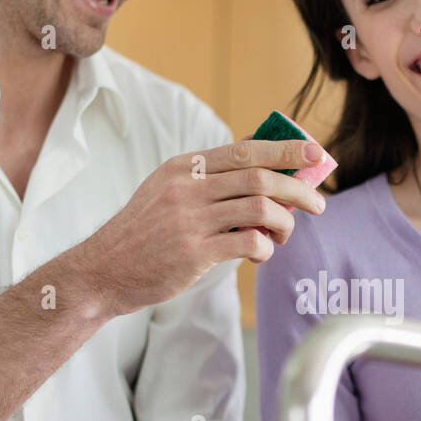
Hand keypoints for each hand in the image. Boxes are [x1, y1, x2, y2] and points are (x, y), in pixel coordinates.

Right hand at [68, 138, 327, 316]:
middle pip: (260, 177)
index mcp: (184, 167)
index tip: (314, 154)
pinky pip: (249, 242)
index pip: (246, 149)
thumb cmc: (144, 234)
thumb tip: (260, 158)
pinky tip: (261, 254)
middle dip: (298, 189)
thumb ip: (210, 177)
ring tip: (283, 235)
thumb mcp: (168, 191)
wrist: (102, 271)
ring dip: (284, 223)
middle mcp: (188, 187)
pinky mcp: (193, 252)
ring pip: (260, 208)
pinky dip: (266, 248)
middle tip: (318, 205)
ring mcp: (190, 219)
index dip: (286, 150)